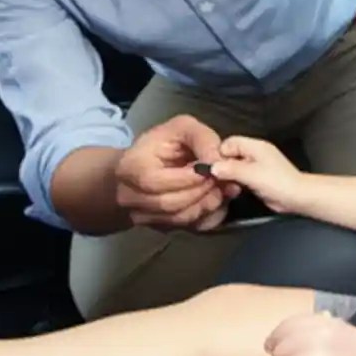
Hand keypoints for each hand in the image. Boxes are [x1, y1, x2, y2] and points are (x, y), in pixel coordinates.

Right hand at [114, 115, 240, 230]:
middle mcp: (130, 197)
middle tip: (224, 180)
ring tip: (223, 188)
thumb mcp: (182, 127)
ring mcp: (143, 216)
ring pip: (181, 219)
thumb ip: (202, 139)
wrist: (145, 165)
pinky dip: (209, 216)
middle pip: (171, 204)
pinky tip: (217, 201)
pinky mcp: (160, 227)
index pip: (158, 182)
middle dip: (203, 192)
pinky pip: (189, 228)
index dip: (190, 178)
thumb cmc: (163, 143)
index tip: (214, 169)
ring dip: (208, 204)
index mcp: (131, 168)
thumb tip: (219, 161)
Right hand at [210, 136, 305, 213]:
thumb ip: (231, 169)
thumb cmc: (278, 182)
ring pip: (235, 166)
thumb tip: (212, 167)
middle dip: (223, 165)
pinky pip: (241, 176)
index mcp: (255, 146)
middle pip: (231, 154)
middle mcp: (255, 153)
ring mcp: (257, 166)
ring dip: (229, 175)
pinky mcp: (258, 178)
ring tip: (226, 185)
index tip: (213, 167)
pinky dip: (236, 182)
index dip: (220, 154)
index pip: (229, 142)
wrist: (297, 197)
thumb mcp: (251, 174)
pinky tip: (234, 190)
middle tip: (218, 179)